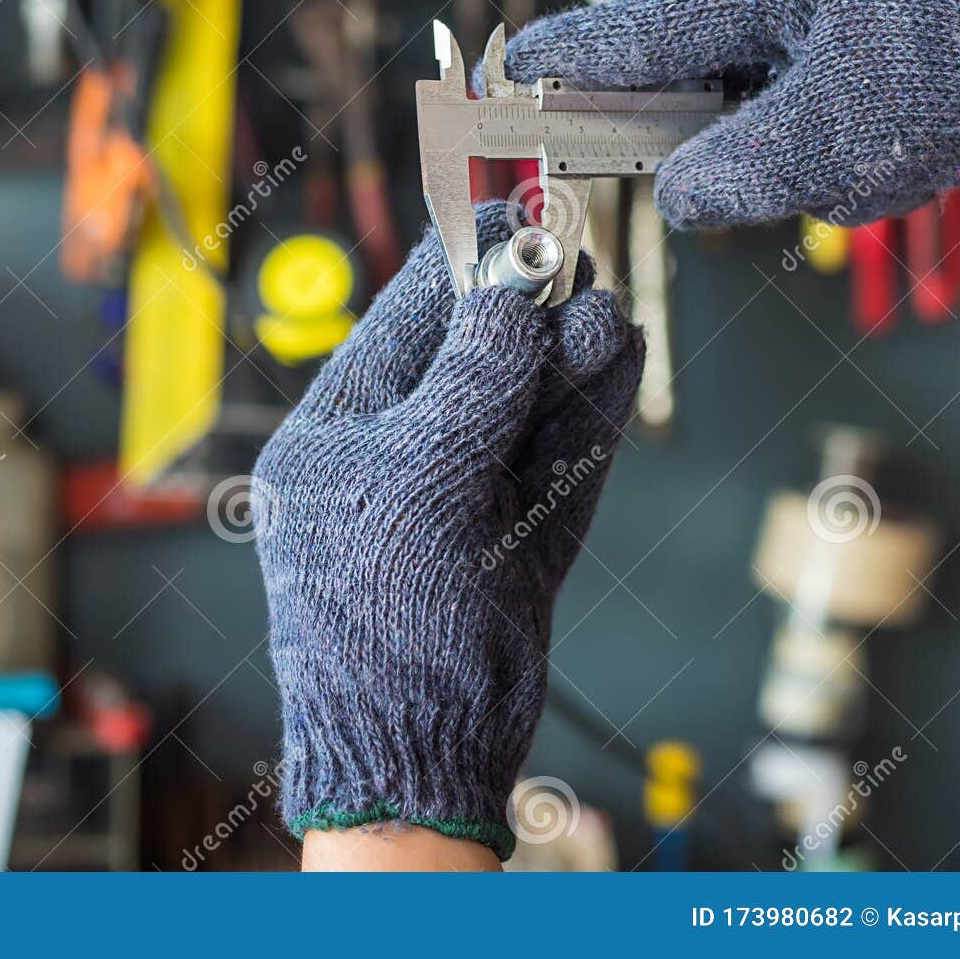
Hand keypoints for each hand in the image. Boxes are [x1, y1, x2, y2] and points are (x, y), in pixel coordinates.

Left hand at [255, 202, 641, 861]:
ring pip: (529, 403)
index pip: (403, 323)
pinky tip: (618, 355)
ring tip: (603, 308)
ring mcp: (467, 497)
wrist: (423, 754)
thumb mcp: (416, 481)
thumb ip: (472, 382)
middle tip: (572, 251)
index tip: (505, 204)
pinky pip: (566, 457)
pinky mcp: (522, 537)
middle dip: (528, 308)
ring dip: (570, 352)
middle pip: (477, 356)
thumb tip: (512, 296)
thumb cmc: (377, 627)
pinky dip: (596, 408)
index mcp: (340, 433)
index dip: (458, 262)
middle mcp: (402, 457)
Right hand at [497, 0, 959, 229]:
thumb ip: (727, 178)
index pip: (627, 31)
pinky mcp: (856, 29)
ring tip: (812, 170)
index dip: (558, 67)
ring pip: (732, 83)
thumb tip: (677, 198)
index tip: (503, 82)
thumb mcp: (829, 148)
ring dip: (742, 141)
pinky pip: (784, 88)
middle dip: (659, 125)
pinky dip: (787, 133)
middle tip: (636, 172)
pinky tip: (834, 158)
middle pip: (673, 59)